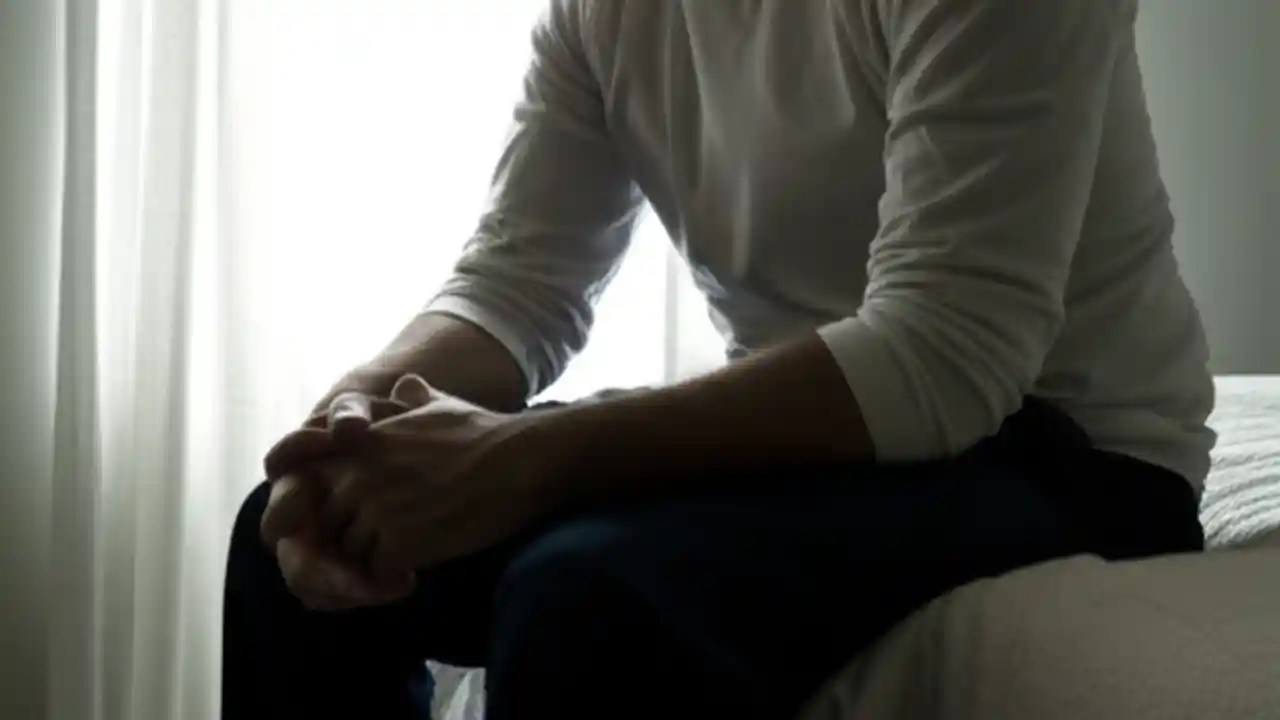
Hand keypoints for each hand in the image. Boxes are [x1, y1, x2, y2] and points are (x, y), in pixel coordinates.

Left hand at [266, 374, 570, 579]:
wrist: (518, 461)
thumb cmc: (484, 432)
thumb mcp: (439, 405)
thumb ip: (411, 399)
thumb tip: (406, 384)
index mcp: (357, 446)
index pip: (310, 486)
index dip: (325, 507)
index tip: (348, 518)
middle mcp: (356, 476)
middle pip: (329, 527)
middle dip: (355, 537)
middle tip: (392, 539)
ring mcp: (374, 510)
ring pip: (351, 554)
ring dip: (376, 558)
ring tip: (411, 548)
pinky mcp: (397, 543)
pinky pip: (377, 574)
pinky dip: (395, 576)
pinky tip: (419, 566)